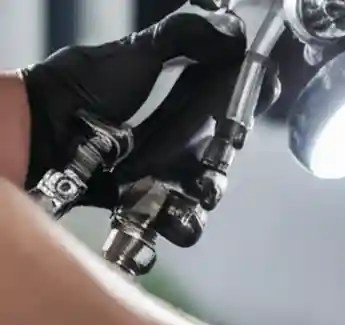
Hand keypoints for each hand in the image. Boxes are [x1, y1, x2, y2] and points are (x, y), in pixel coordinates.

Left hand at [21, 12, 275, 207]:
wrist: (36, 133)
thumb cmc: (79, 90)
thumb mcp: (133, 53)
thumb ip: (183, 37)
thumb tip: (232, 30)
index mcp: (178, 100)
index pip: (229, 101)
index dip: (250, 100)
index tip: (258, 96)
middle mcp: (175, 140)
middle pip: (224, 155)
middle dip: (226, 158)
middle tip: (220, 152)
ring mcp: (160, 175)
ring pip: (205, 194)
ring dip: (207, 196)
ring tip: (197, 192)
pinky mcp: (142, 206)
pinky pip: (174, 223)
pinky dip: (178, 224)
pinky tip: (166, 213)